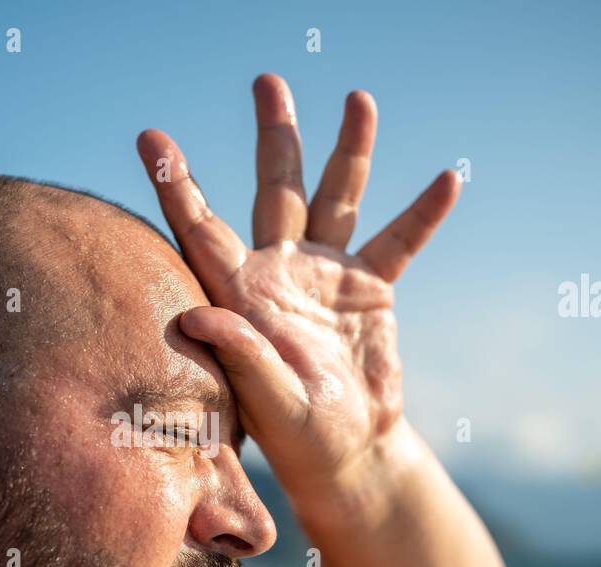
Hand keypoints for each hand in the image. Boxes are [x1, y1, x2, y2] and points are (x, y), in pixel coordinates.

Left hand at [136, 74, 459, 514]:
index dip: (176, 185)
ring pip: (337, 196)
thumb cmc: (295, 437)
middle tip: (268, 82)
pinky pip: (399, 240)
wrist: (344, 451)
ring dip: (348, 149)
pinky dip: (422, 214)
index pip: (201, 230)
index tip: (150, 138)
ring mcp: (325, 273)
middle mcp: (279, 271)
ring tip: (358, 98)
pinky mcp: (370, 287)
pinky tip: (449, 179)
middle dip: (273, 136)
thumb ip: (240, 358)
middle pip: (274, 189)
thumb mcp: (267, 403)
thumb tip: (197, 318)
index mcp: (240, 294)